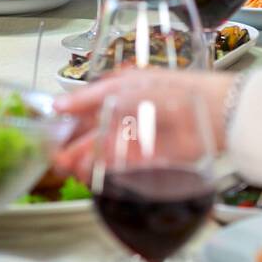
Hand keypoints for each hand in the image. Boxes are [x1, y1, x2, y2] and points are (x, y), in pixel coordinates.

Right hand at [51, 69, 232, 181]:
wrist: (210, 112)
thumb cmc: (169, 90)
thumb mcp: (122, 88)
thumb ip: (89, 98)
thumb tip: (58, 106)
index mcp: (119, 92)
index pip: (85, 110)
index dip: (68, 125)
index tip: (51, 138)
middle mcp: (127, 114)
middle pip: (92, 134)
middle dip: (73, 147)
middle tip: (57, 160)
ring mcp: (137, 137)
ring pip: (104, 152)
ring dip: (86, 161)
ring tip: (71, 169)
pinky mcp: (150, 158)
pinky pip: (121, 165)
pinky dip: (105, 170)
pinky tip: (92, 174)